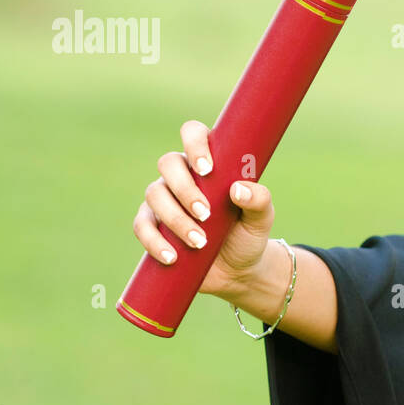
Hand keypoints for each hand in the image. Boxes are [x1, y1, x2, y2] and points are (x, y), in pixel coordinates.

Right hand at [131, 119, 275, 297]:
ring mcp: (164, 199)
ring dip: (176, 219)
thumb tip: (238, 189)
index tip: (207, 169)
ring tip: (200, 242)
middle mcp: (182, 176)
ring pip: (154, 194)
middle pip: (168, 163)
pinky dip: (154, 240)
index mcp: (210, 163)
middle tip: (206, 214)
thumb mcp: (261, 219)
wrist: (236, 271)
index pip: (194, 134)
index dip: (196, 144)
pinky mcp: (153, 225)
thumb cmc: (248, 235)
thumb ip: (258, 200)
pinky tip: (172, 256)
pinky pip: (142, 225)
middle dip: (185, 189)